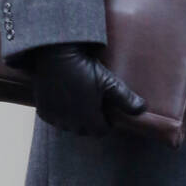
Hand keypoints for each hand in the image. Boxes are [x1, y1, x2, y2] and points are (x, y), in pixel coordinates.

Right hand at [29, 42, 145, 135]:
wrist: (55, 54)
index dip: (107, 121)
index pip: (102, 131)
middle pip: (85, 130)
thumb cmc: (84, 67)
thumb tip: (142, 110)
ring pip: (69, 126)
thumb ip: (126, 99)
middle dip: (92, 121)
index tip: (107, 109)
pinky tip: (65, 99)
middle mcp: (70, 123)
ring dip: (75, 118)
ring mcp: (55, 118)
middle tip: (95, 103)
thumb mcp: (110, 82)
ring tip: (80, 101)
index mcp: (88, 119)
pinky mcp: (43, 111)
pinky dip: (61, 114)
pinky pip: (54, 119)